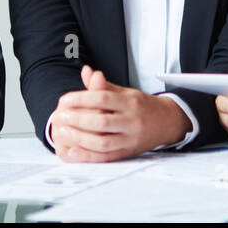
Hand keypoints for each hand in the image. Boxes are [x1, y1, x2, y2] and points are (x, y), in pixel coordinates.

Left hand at [50, 65, 189, 161]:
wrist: (166, 122)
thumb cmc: (141, 106)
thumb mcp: (125, 92)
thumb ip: (103, 85)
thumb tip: (86, 71)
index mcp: (130, 102)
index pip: (103, 98)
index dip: (82, 99)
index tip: (65, 100)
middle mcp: (132, 121)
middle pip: (102, 122)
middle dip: (78, 119)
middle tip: (61, 116)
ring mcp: (131, 139)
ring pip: (103, 142)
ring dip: (80, 138)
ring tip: (64, 132)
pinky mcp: (128, 153)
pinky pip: (106, 157)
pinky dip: (88, 156)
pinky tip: (74, 151)